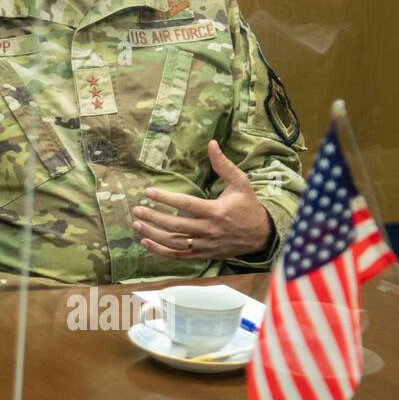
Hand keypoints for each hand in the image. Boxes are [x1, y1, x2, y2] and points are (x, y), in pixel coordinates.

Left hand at [131, 141, 273, 260]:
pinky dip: (161, 251)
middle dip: (154, 217)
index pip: (186, 204)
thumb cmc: (248, 206)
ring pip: (175, 242)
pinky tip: (145, 242)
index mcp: (217, 211)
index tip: (148, 192)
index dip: (166, 198)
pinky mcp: (203, 255)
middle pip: (176, 225)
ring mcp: (205, 245)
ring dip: (153, 234)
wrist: (262, 236)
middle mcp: (209, 230)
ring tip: (137, 224)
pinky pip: (179, 256)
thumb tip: (211, 143)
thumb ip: (224, 165)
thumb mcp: (240, 183)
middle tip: (136, 209)